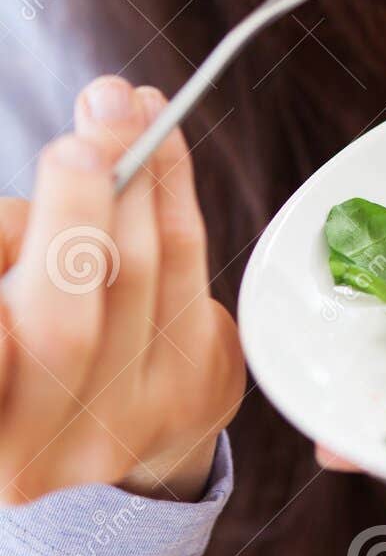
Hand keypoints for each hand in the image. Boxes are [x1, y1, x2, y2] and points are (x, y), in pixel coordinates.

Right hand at [0, 76, 244, 505]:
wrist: (111, 417)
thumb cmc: (26, 343)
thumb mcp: (4, 302)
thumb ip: (8, 253)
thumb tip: (48, 192)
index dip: (4, 289)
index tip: (11, 223)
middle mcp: (45, 448)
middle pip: (64, 329)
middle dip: (74, 218)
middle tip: (80, 143)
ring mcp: (130, 425)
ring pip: (138, 276)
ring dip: (133, 175)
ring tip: (121, 106)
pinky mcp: (196, 386)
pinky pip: (187, 261)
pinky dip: (172, 187)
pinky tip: (160, 138)